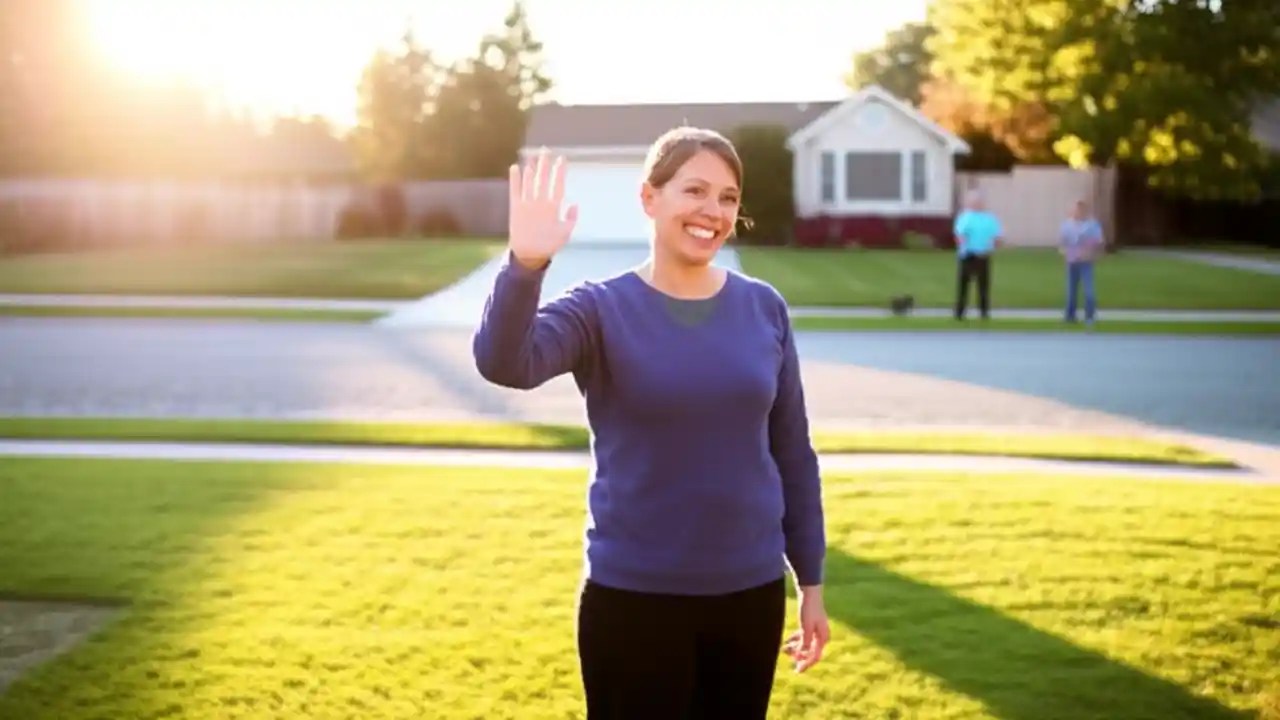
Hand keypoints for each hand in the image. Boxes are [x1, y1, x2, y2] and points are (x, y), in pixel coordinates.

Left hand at [508, 149, 577, 268]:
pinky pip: (514, 190)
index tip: (561, 159)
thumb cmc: (548, 245)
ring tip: (532, 155)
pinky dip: (514, 178)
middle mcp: (539, 203)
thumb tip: (574, 204)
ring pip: (529, 181)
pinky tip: (514, 167)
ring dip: (530, 167)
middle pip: (543, 178)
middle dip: (544, 163)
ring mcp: (526, 204)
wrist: (527, 254)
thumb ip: (572, 218)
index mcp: (553, 208)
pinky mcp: (515, 208)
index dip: (559, 170)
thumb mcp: (565, 234)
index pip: (558, 184)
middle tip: (545, 150)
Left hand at [782, 586, 829, 672]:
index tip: (797, 670)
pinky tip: (786, 642)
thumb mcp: (806, 628)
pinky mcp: (810, 625)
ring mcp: (816, 631)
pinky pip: (803, 637)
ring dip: (795, 648)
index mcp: (822, 638)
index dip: (806, 664)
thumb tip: (802, 656)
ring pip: (805, 644)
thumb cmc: (809, 610)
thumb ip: (805, 642)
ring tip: (783, 649)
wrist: (809, 593)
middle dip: (799, 656)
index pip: (815, 656)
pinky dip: (795, 640)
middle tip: (788, 659)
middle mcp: (821, 636)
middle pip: (810, 651)